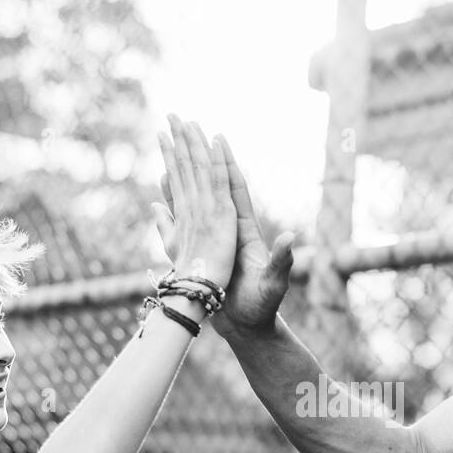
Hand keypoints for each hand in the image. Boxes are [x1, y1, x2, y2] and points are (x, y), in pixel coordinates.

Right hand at [153, 134, 294, 339]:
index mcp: (244, 231)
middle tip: (188, 126)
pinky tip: (162, 188)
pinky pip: (183, 219)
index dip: (227, 164)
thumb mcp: (274, 284)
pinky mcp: (204, 249)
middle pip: (213, 183)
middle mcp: (229, 228)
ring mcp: (215, 237)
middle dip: (201, 156)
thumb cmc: (263, 307)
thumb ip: (282, 261)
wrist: (249, 327)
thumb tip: (291, 238)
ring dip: (184, 172)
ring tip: (171, 146)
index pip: (234, 190)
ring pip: (196, 196)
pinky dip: (172, 201)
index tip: (217, 138)